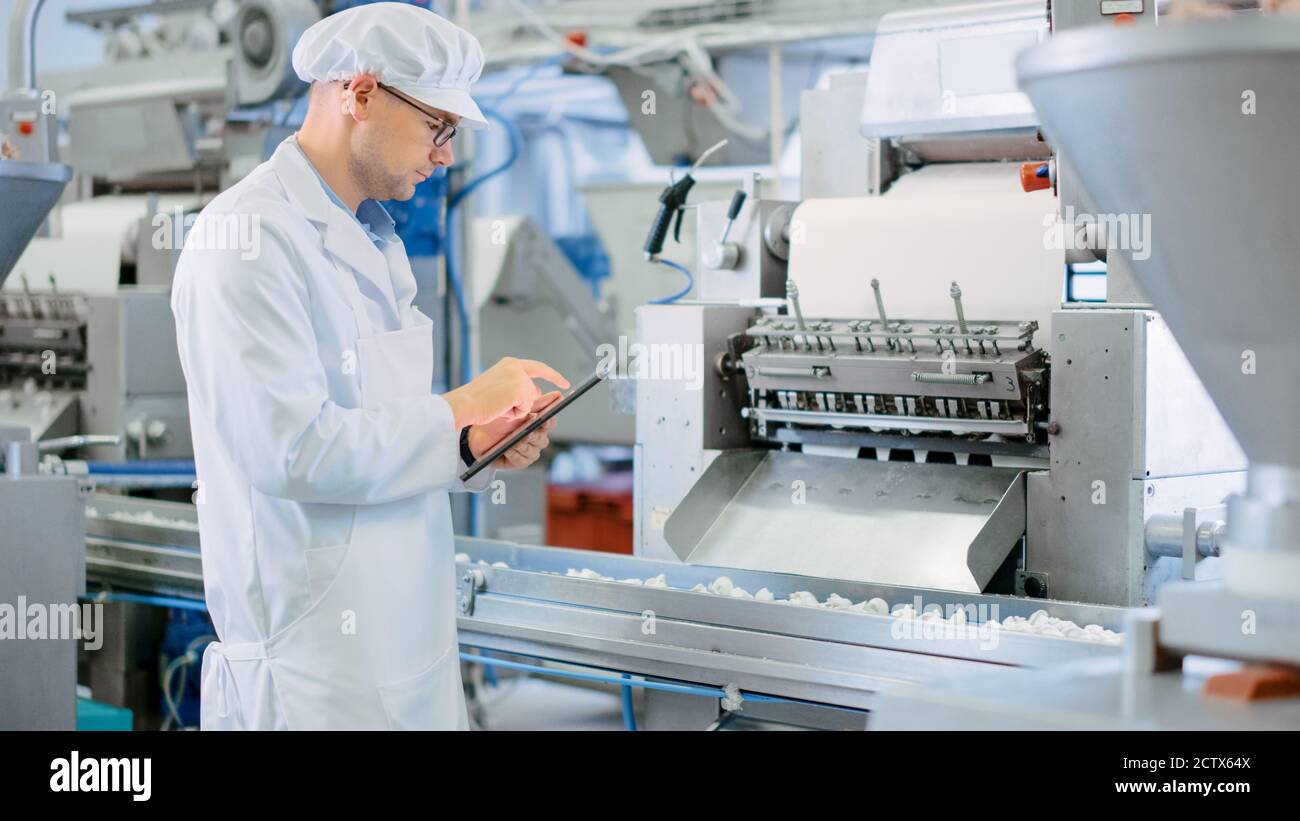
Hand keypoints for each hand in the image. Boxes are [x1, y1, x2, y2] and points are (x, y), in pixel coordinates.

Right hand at [444, 357, 568, 429]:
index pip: (538, 367)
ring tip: (497, 406)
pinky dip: (514, 414)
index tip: (564, 383)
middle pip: (533, 391)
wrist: (464, 404)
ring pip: (529, 402)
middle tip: (506, 405)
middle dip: (525, 403)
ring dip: (516, 409)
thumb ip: (518, 387)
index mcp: (510, 364)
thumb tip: (537, 393)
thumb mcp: (499, 387)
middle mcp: (516, 367)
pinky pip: (525, 410)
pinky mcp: (520, 390)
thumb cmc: (476, 399)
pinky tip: (500, 409)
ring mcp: (519, 378)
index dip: (553, 376)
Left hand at [467, 392, 560, 469]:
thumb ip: (537, 403)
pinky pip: (522, 461)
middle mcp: (537, 439)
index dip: (549, 422)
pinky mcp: (520, 462)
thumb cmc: (499, 420)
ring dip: (522, 446)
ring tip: (513, 442)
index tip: (544, 420)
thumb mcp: (516, 409)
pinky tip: (508, 449)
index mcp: (538, 424)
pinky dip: (515, 455)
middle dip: (533, 437)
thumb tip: (557, 395)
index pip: (550, 423)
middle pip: (542, 440)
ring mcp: (529, 451)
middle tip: (526, 434)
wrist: (479, 433)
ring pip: (533, 451)